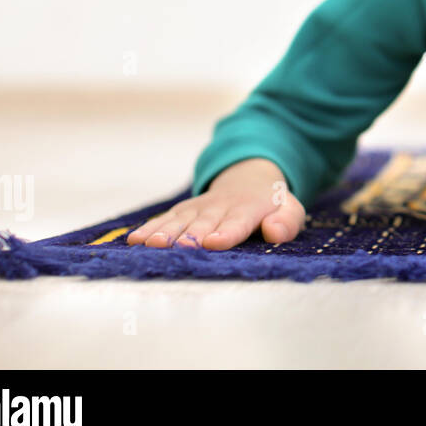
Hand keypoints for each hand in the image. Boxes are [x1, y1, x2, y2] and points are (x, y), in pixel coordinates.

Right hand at [127, 158, 304, 250]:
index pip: (237, 222)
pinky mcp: (183, 211)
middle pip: (203, 223)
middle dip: (189, 235)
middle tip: (175, 247)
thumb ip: (287, 222)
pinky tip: (135, 240)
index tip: (213, 242)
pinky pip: (166, 219)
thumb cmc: (271, 204)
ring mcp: (199, 208)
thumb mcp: (290, 210)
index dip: (226, 232)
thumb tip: (274, 232)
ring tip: (149, 244)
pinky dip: (150, 228)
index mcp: (249, 208)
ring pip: (180, 220)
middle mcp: (220, 207)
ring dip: (164, 232)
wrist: (249, 179)